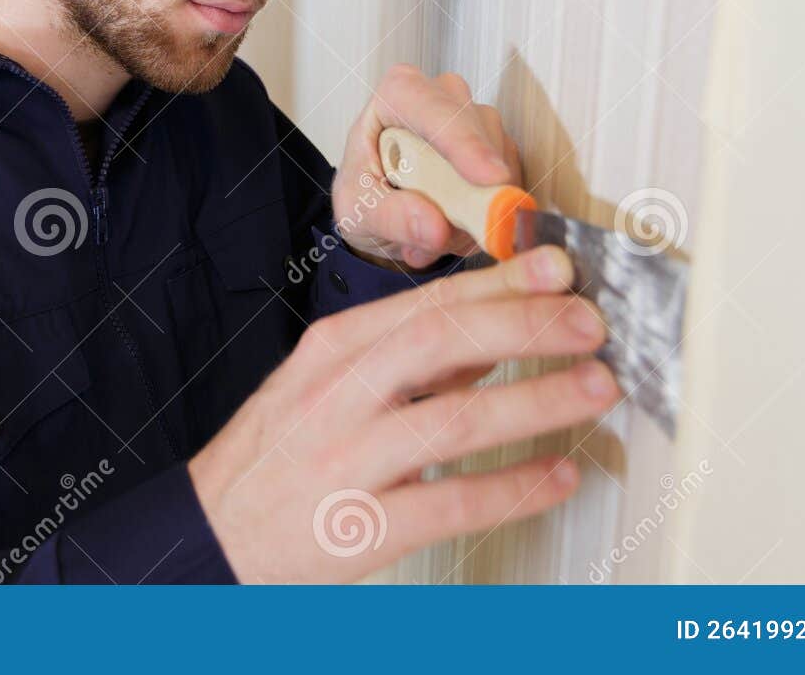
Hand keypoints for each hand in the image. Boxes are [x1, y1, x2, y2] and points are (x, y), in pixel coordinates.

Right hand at [187, 247, 616, 582]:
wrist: (209, 535)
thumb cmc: (272, 456)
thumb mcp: (325, 387)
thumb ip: (406, 362)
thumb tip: (490, 335)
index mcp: (333, 351)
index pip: (427, 303)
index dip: (500, 283)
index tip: (557, 269)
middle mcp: (339, 397)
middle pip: (442, 342)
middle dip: (525, 325)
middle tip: (589, 321)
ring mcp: (349, 461)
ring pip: (455, 418)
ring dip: (535, 399)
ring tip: (594, 386)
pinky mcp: (360, 528)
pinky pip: (450, 504)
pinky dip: (512, 488)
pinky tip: (557, 475)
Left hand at [332, 64, 522, 267]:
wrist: (380, 205)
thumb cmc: (362, 191)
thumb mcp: (358, 209)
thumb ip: (392, 217)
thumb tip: (436, 228)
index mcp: (398, 94)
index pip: (434, 110)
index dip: (465, 144)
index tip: (490, 179)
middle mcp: (443, 96)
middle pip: (477, 134)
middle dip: (470, 192)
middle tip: (438, 237)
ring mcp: (476, 118)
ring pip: (500, 162)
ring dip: (473, 210)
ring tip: (431, 233)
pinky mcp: (499, 147)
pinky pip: (510, 183)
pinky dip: (484, 215)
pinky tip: (451, 227)